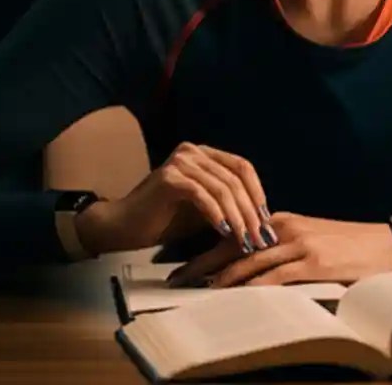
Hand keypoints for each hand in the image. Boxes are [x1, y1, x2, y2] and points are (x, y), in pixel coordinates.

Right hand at [74, 142, 278, 255]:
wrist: (124, 227)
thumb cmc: (165, 221)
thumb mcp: (206, 210)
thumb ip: (229, 206)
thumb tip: (263, 220)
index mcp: (203, 154)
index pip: (242, 167)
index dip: (258, 193)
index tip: (267, 220)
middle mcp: (192, 151)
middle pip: (234, 178)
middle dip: (251, 210)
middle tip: (261, 236)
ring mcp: (180, 161)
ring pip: (222, 188)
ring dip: (238, 217)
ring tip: (246, 240)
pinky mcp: (170, 177)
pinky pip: (203, 195)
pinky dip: (217, 215)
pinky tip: (225, 232)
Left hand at [165, 212, 391, 287]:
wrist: (386, 246)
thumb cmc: (350, 248)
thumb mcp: (312, 241)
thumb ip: (284, 249)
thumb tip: (254, 268)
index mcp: (283, 221)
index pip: (236, 234)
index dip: (207, 250)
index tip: (183, 265)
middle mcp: (285, 228)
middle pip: (233, 245)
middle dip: (201, 263)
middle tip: (175, 278)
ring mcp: (299, 244)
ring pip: (249, 261)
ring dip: (219, 277)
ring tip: (196, 290)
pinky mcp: (313, 262)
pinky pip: (275, 275)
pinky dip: (252, 286)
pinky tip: (234, 295)